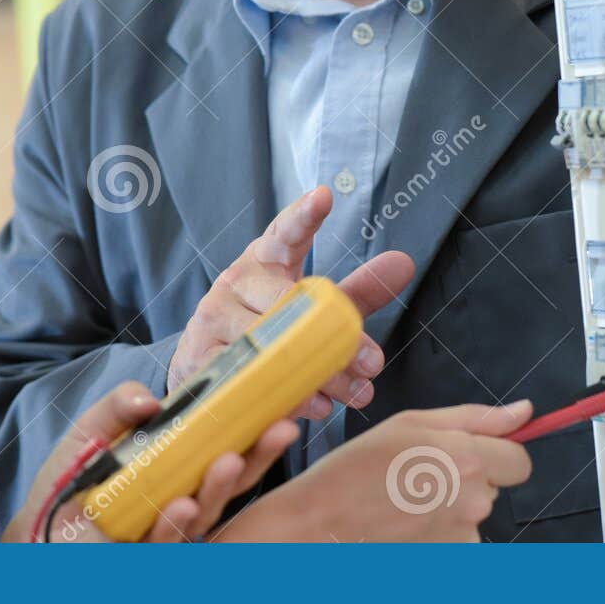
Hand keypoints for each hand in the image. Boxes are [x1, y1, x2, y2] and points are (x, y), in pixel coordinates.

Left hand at [4, 380, 298, 541]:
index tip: (283, 412)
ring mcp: (165, 530)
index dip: (258, 435)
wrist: (35, 528)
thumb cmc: (71, 479)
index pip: (229, 451)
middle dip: (257, 457)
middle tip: (279, 430)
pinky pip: (163, 543)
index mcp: (181, 467)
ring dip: (219, 487)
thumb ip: (117, 407)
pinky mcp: (142, 554)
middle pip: (231, 482)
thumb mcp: (92, 430)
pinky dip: (174, 524)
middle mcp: (183, 500)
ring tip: (226, 461)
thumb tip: (150, 399)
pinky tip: (182, 504)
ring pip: (205, 512)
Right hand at [169, 186, 414, 419]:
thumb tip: (405, 262)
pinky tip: (315, 406)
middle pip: (291, 305)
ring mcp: (212, 320)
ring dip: (319, 373)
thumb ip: (357, 290)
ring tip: (355, 393)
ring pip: (273, 345)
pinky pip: (248, 378)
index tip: (324, 197)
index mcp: (264, 261)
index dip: (303, 216)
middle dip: (337, 336)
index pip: (284, 233)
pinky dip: (286, 396)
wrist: (203, 366)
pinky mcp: (199, 358)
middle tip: (374, 363)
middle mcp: (234, 283)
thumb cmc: (266, 324)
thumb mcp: (311, 306)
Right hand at [217, 401, 535, 541]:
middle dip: (463, 481)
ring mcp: (461, 540)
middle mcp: (473, 502)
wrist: (318, 527)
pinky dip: (433, 538)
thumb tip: (525, 412)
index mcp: (466, 458)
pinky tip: (402, 527)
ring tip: (402, 503)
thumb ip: (474, 418)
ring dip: (446, 511)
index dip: (497, 455)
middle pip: (491, 488)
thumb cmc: (354, 471)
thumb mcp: (409, 423)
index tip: (468, 456)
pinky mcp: (447, 564)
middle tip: (415, 476)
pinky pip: (453, 544)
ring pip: (470, 518)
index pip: (519, 461)